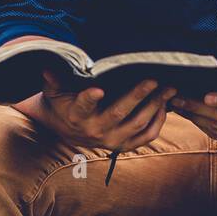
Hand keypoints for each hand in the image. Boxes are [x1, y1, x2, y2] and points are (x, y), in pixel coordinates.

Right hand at [36, 68, 177, 151]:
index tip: (97, 89)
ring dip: (155, 105)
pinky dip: (159, 121)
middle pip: (119, 113)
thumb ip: (54, 80)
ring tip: (168, 88)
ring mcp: (112, 140)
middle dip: (138, 95)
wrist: (67, 130)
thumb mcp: (55, 91)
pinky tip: (165, 104)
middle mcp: (95, 131)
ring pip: (138, 124)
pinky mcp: (125, 146)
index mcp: (77, 116)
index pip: (82, 107)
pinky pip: (147, 136)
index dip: (89, 99)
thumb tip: (48, 69)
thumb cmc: (64, 103)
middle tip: (153, 79)